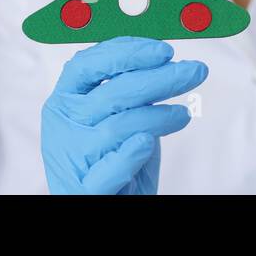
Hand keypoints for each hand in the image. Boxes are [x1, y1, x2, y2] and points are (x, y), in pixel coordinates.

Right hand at [42, 37, 206, 194]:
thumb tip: (165, 62)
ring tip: (182, 114)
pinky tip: (146, 143)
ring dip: (157, 117)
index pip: (87, 64)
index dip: (125, 52)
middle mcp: (63, 126)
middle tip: (192, 72)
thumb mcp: (117, 119)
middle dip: (158, 78)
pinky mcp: (84, 190)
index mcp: (64, 100)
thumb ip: (130, 94)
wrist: (102, 205)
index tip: (163, 50)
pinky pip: (110, 169)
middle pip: (111, 93)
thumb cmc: (110, 160)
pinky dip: (129, 155)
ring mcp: (72, 158)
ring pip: (117, 127)